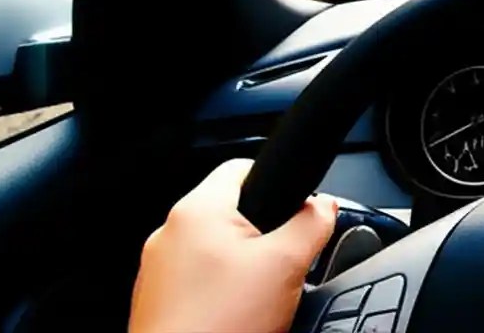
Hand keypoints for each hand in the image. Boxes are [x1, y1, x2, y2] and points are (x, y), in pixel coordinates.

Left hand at [129, 159, 336, 332]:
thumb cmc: (218, 326)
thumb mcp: (286, 266)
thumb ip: (312, 225)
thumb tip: (324, 206)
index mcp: (197, 210)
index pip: (244, 166)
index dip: (280, 182)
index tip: (298, 210)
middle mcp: (170, 233)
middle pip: (234, 214)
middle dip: (266, 236)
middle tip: (283, 267)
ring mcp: (159, 269)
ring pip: (218, 251)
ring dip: (244, 268)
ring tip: (259, 300)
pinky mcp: (159, 301)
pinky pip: (201, 282)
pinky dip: (222, 293)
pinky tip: (236, 318)